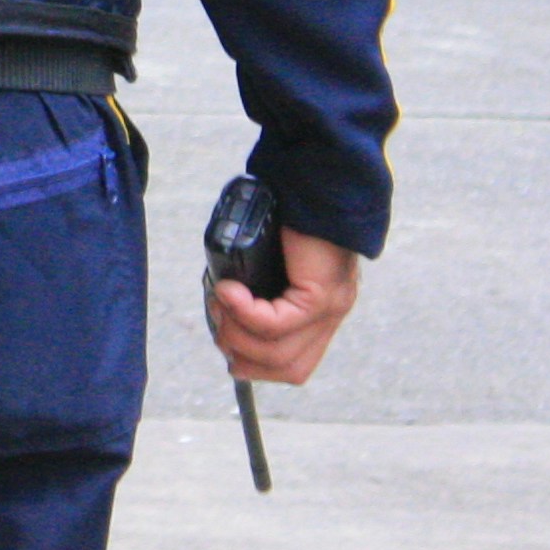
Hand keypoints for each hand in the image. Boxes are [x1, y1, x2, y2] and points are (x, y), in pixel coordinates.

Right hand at [205, 226, 359, 386]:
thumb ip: (260, 288)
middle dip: (245, 357)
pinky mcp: (320, 294)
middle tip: (219, 323)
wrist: (317, 180)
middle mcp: (331, 316)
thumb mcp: (271, 261)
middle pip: (290, 369)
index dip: (258, 366)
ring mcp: (330, 308)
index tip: (229, 347)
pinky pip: (277, 323)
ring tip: (220, 303)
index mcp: (321, 314)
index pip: (295, 366)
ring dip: (239, 335)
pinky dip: (246, 313)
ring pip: (280, 353)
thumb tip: (225, 310)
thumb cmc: (290, 213)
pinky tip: (228, 292)